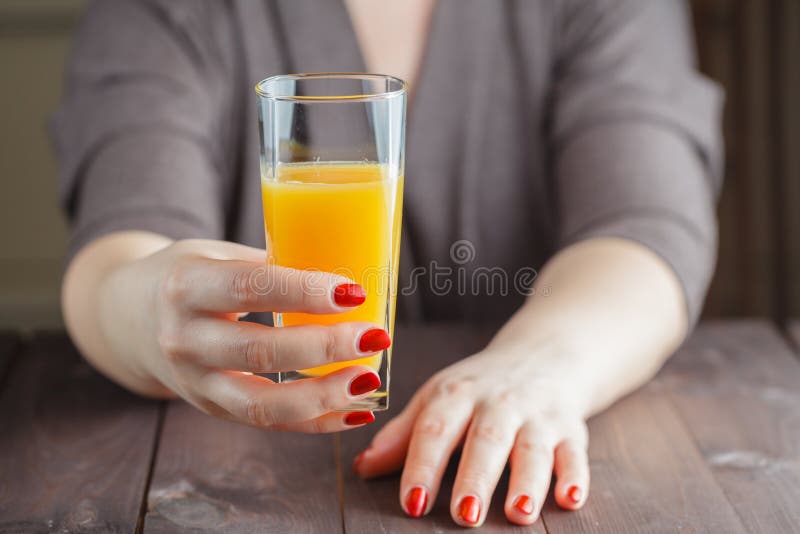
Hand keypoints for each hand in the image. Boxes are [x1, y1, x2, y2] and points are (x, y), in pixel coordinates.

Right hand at [97, 238, 389, 431]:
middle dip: (324, 348)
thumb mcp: (216, 254)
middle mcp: (184, 338)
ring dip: (323, 396)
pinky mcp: (211, 408)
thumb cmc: (187, 275)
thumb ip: (269, 266)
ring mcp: (195, 382)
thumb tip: (347, 273)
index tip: (354, 291)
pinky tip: (355, 412)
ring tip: (367, 379)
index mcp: (186, 285)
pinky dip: (316, 422)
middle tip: (374, 337)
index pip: (251, 288)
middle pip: (259, 352)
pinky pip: (269, 424)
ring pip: (262, 405)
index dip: (305, 292)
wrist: (128, 318)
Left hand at [352, 344, 589, 526]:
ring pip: (532, 449)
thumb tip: (362, 470)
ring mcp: (536, 416)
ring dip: (526, 481)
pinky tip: (569, 498)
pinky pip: (575, 453)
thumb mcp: (437, 398)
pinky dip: (574, 476)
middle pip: (486, 440)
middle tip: (464, 516)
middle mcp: (497, 403)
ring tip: (517, 513)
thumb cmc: (479, 387)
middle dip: (475, 478)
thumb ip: (402, 436)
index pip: (435, 430)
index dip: (422, 466)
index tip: (412, 503)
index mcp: (456, 395)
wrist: (542, 355)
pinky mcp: (570, 429)